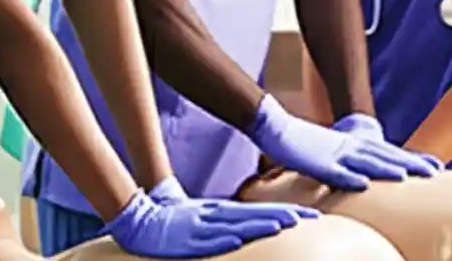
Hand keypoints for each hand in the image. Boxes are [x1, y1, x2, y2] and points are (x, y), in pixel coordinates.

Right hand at [146, 176, 316, 226]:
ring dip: (258, 224)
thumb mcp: (203, 214)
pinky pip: (206, 240)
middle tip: (310, 217)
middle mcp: (215, 215)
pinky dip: (222, 238)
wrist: (139, 220)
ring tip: (282, 225)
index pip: (260, 209)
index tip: (312, 215)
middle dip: (282, 215)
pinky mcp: (185, 239)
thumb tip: (250, 223)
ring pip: (234, 225)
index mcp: (221, 210)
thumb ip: (226, 218)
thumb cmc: (173, 220)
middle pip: (253, 214)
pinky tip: (237, 239)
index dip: (286, 211)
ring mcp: (200, 226)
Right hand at [247, 94, 440, 191]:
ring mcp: (332, 153)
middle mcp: (348, 147)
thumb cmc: (299, 141)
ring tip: (406, 176)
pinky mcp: (315, 162)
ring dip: (385, 168)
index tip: (436, 167)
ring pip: (363, 161)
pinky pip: (333, 171)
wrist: (274, 126)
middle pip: (383, 154)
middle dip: (409, 164)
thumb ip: (347, 159)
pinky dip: (348, 177)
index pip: (388, 151)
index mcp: (352, 144)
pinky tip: (362, 184)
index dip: (412, 159)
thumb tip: (364, 173)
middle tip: (435, 173)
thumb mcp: (329, 149)